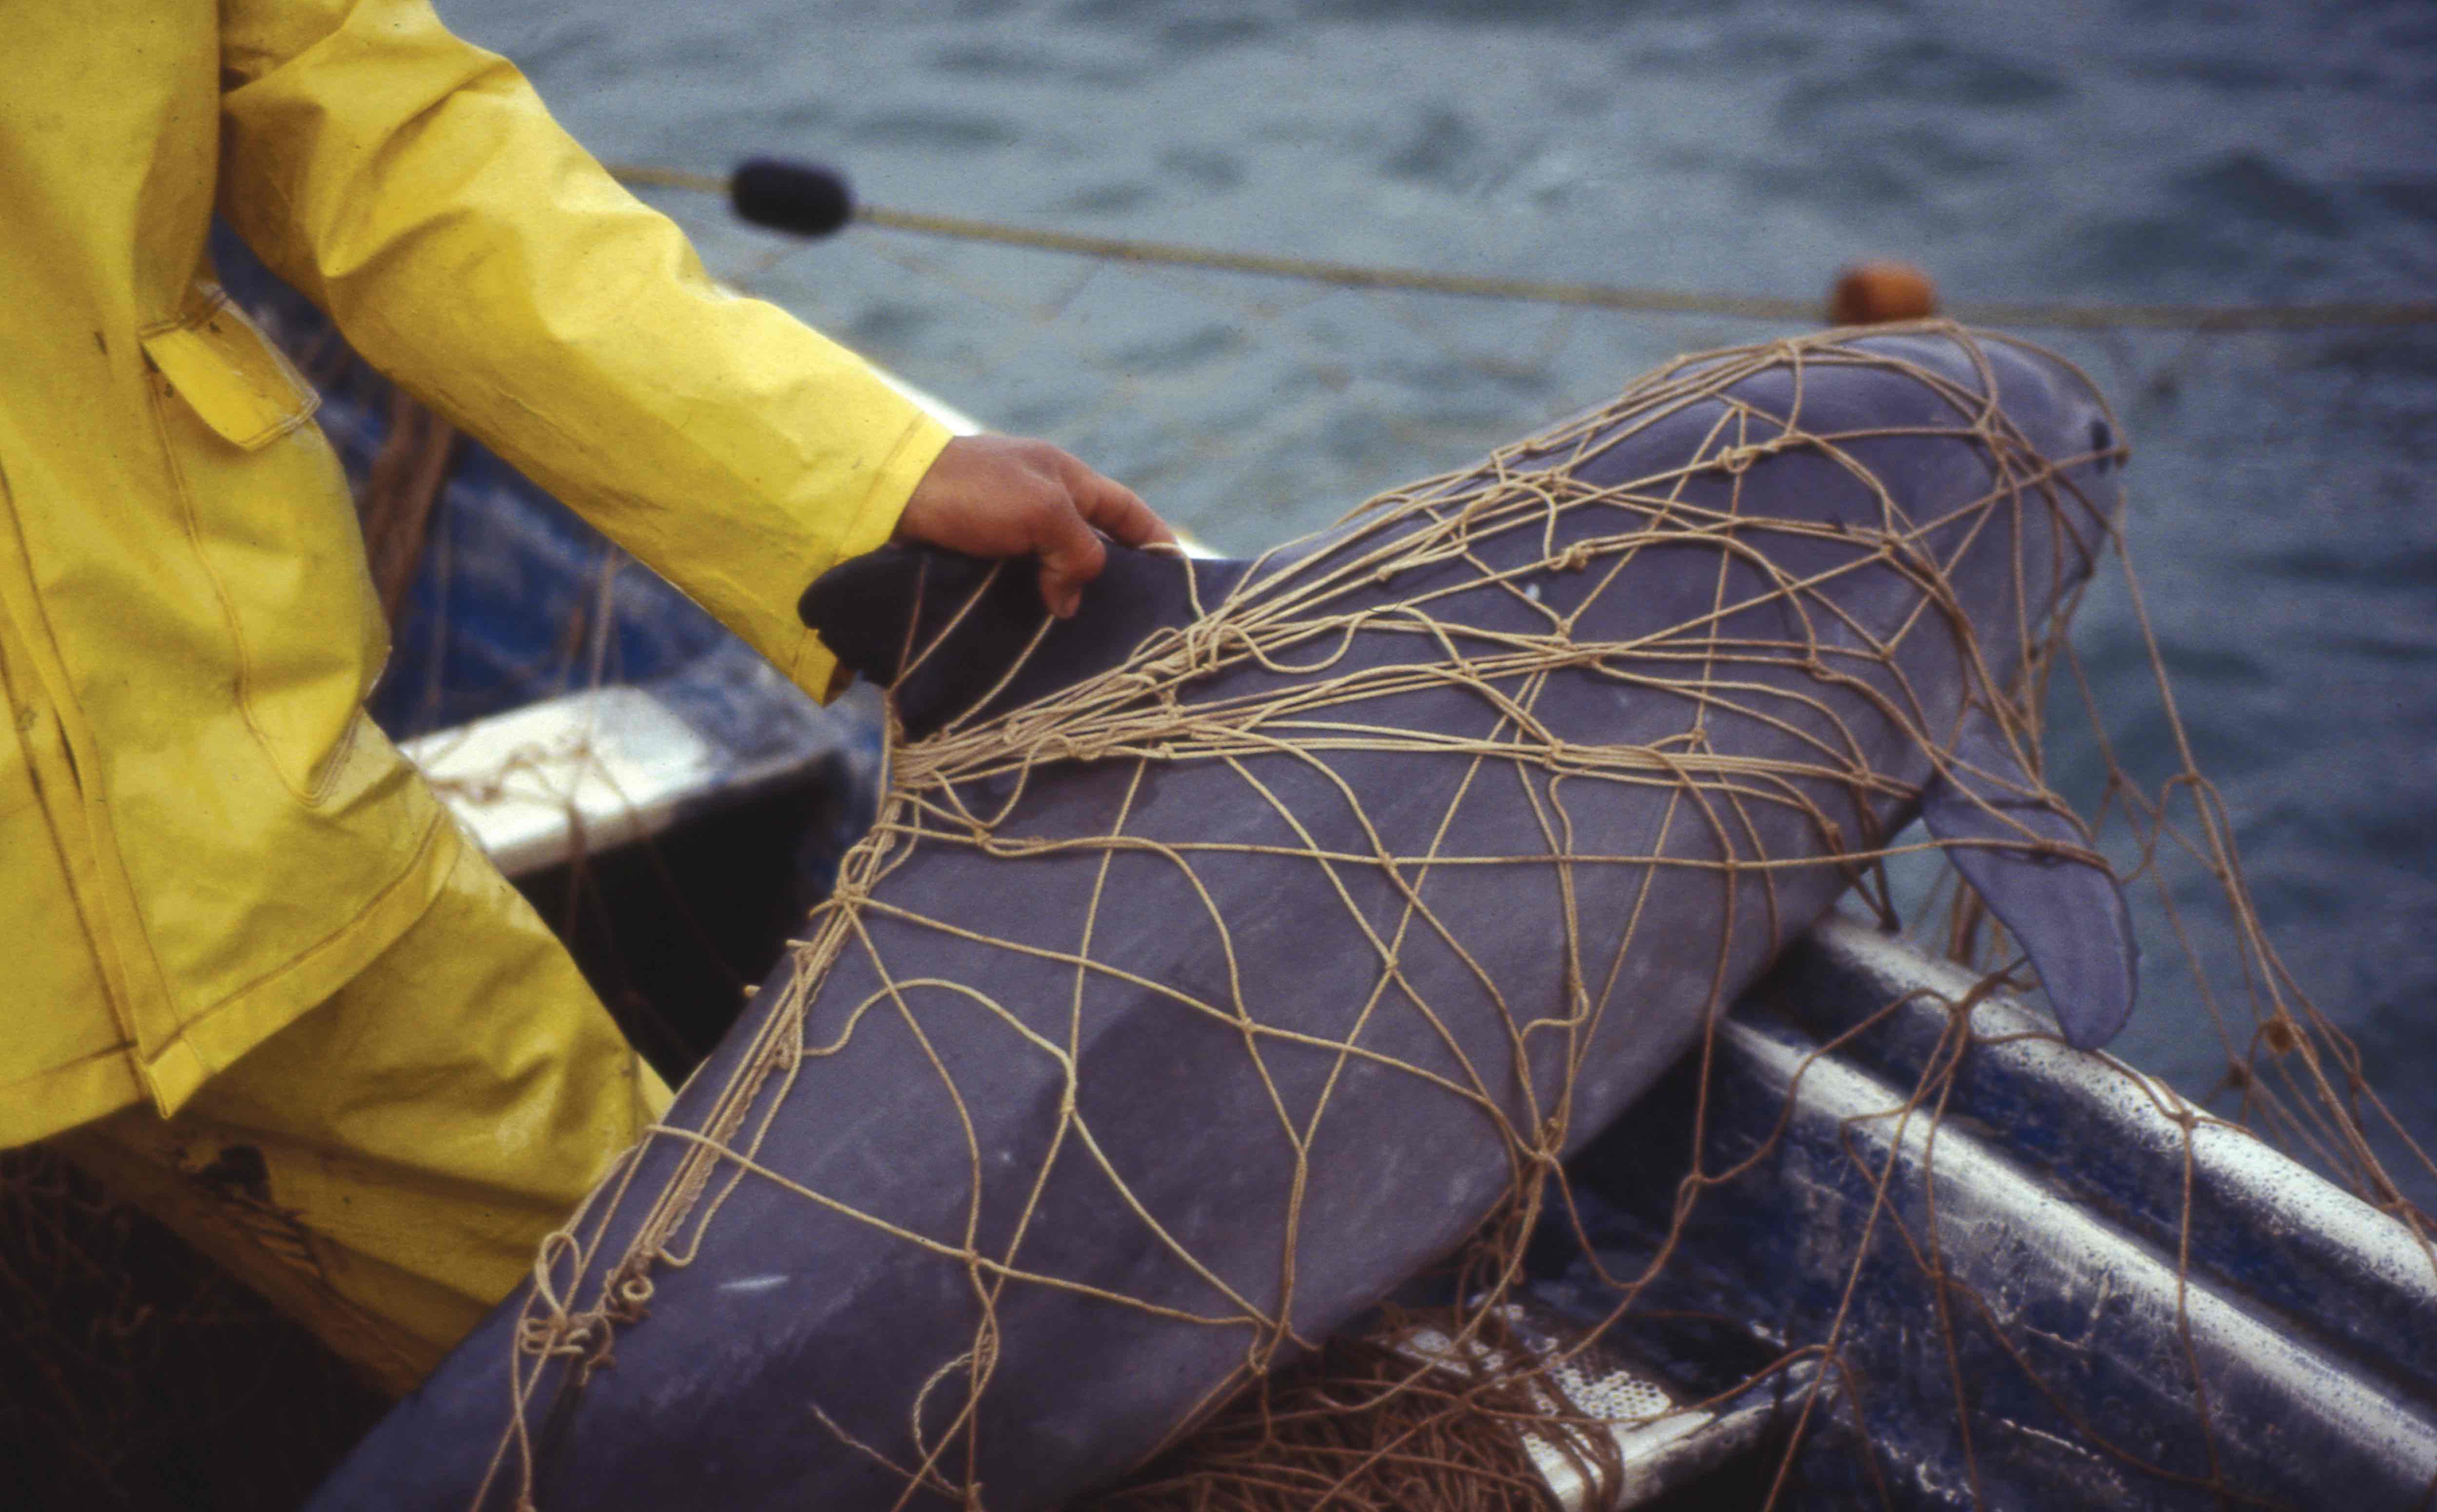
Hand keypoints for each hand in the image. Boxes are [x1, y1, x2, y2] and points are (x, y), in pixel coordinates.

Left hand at [894, 435, 1171, 617]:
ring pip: (1052, 574)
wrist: (888, 495)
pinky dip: (1028, 609)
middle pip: (1091, 547)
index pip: (1127, 511)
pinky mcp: (974, 559)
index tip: (1176, 578)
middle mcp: (1039, 503)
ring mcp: (1005, 531)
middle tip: (1126, 627)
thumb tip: (1071, 600)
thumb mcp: (1043, 512)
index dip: (1155, 541)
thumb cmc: (973, 490)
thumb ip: (1077, 551)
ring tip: (1078, 645)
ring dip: (1064, 604)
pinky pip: (1015, 589)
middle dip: (1109, 583)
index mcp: (1065, 478)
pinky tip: (1032, 638)